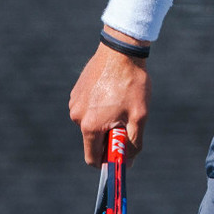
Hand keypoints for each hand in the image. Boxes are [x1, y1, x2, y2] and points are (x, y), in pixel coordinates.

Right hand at [68, 37, 149, 165]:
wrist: (121, 51)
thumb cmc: (132, 84)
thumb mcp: (139, 116)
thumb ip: (133, 143)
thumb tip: (128, 162)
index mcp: (90, 126)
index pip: (93, 158)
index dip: (107, 161)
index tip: (121, 154)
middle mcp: (76, 117)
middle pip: (93, 140)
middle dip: (110, 136)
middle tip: (127, 120)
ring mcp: (74, 104)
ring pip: (91, 123)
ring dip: (105, 120)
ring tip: (121, 102)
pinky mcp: (76, 93)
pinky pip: (88, 109)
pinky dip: (100, 108)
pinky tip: (113, 93)